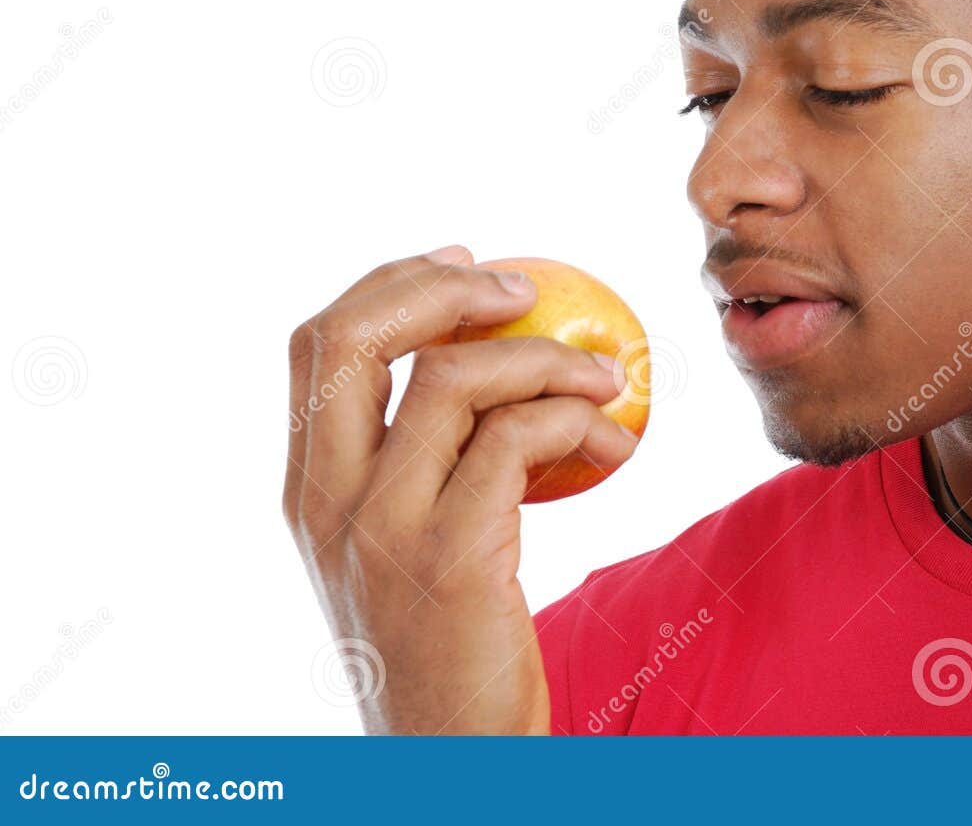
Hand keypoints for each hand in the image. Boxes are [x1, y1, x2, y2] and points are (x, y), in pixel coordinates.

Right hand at [283, 246, 635, 733]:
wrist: (452, 757)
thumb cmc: (446, 645)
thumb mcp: (403, 546)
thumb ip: (421, 464)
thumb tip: (494, 365)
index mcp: (306, 489)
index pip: (318, 346)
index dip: (391, 284)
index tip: (465, 265)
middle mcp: (325, 502)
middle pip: (352, 337)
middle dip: (441, 286)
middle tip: (524, 288)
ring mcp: (380, 530)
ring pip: (454, 380)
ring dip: (548, 359)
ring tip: (606, 378)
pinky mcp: (450, 561)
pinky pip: (516, 443)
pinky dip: (574, 420)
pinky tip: (614, 439)